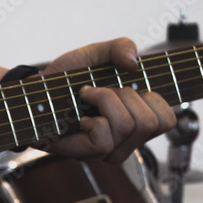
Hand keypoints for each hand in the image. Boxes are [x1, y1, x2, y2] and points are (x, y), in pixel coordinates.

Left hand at [39, 37, 175, 162]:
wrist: (34, 92)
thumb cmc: (65, 79)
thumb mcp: (95, 54)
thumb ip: (120, 47)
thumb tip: (133, 62)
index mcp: (137, 120)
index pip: (168, 120)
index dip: (153, 98)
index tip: (126, 86)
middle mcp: (127, 140)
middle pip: (151, 123)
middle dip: (125, 96)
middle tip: (100, 91)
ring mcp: (108, 151)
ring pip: (128, 127)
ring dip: (106, 101)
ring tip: (87, 98)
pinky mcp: (88, 155)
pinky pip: (105, 140)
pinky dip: (93, 120)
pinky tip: (81, 117)